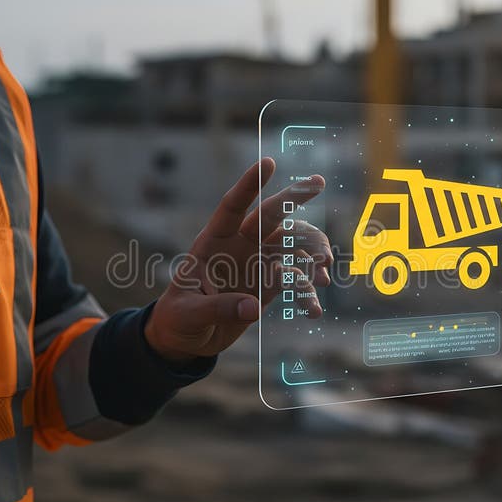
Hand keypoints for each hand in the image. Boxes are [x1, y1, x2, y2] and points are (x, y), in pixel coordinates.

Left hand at [144, 158, 331, 362]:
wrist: (186, 339)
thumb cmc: (178, 318)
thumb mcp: (188, 313)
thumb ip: (217, 307)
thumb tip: (253, 308)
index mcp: (214, 242)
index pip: (232, 206)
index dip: (249, 185)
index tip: (269, 162)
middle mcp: (239, 246)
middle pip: (271, 216)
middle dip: (295, 198)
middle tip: (318, 183)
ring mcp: (256, 264)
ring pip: (291, 246)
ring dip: (312, 253)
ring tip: (324, 273)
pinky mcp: (268, 286)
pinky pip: (295, 282)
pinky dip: (307, 294)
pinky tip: (314, 310)